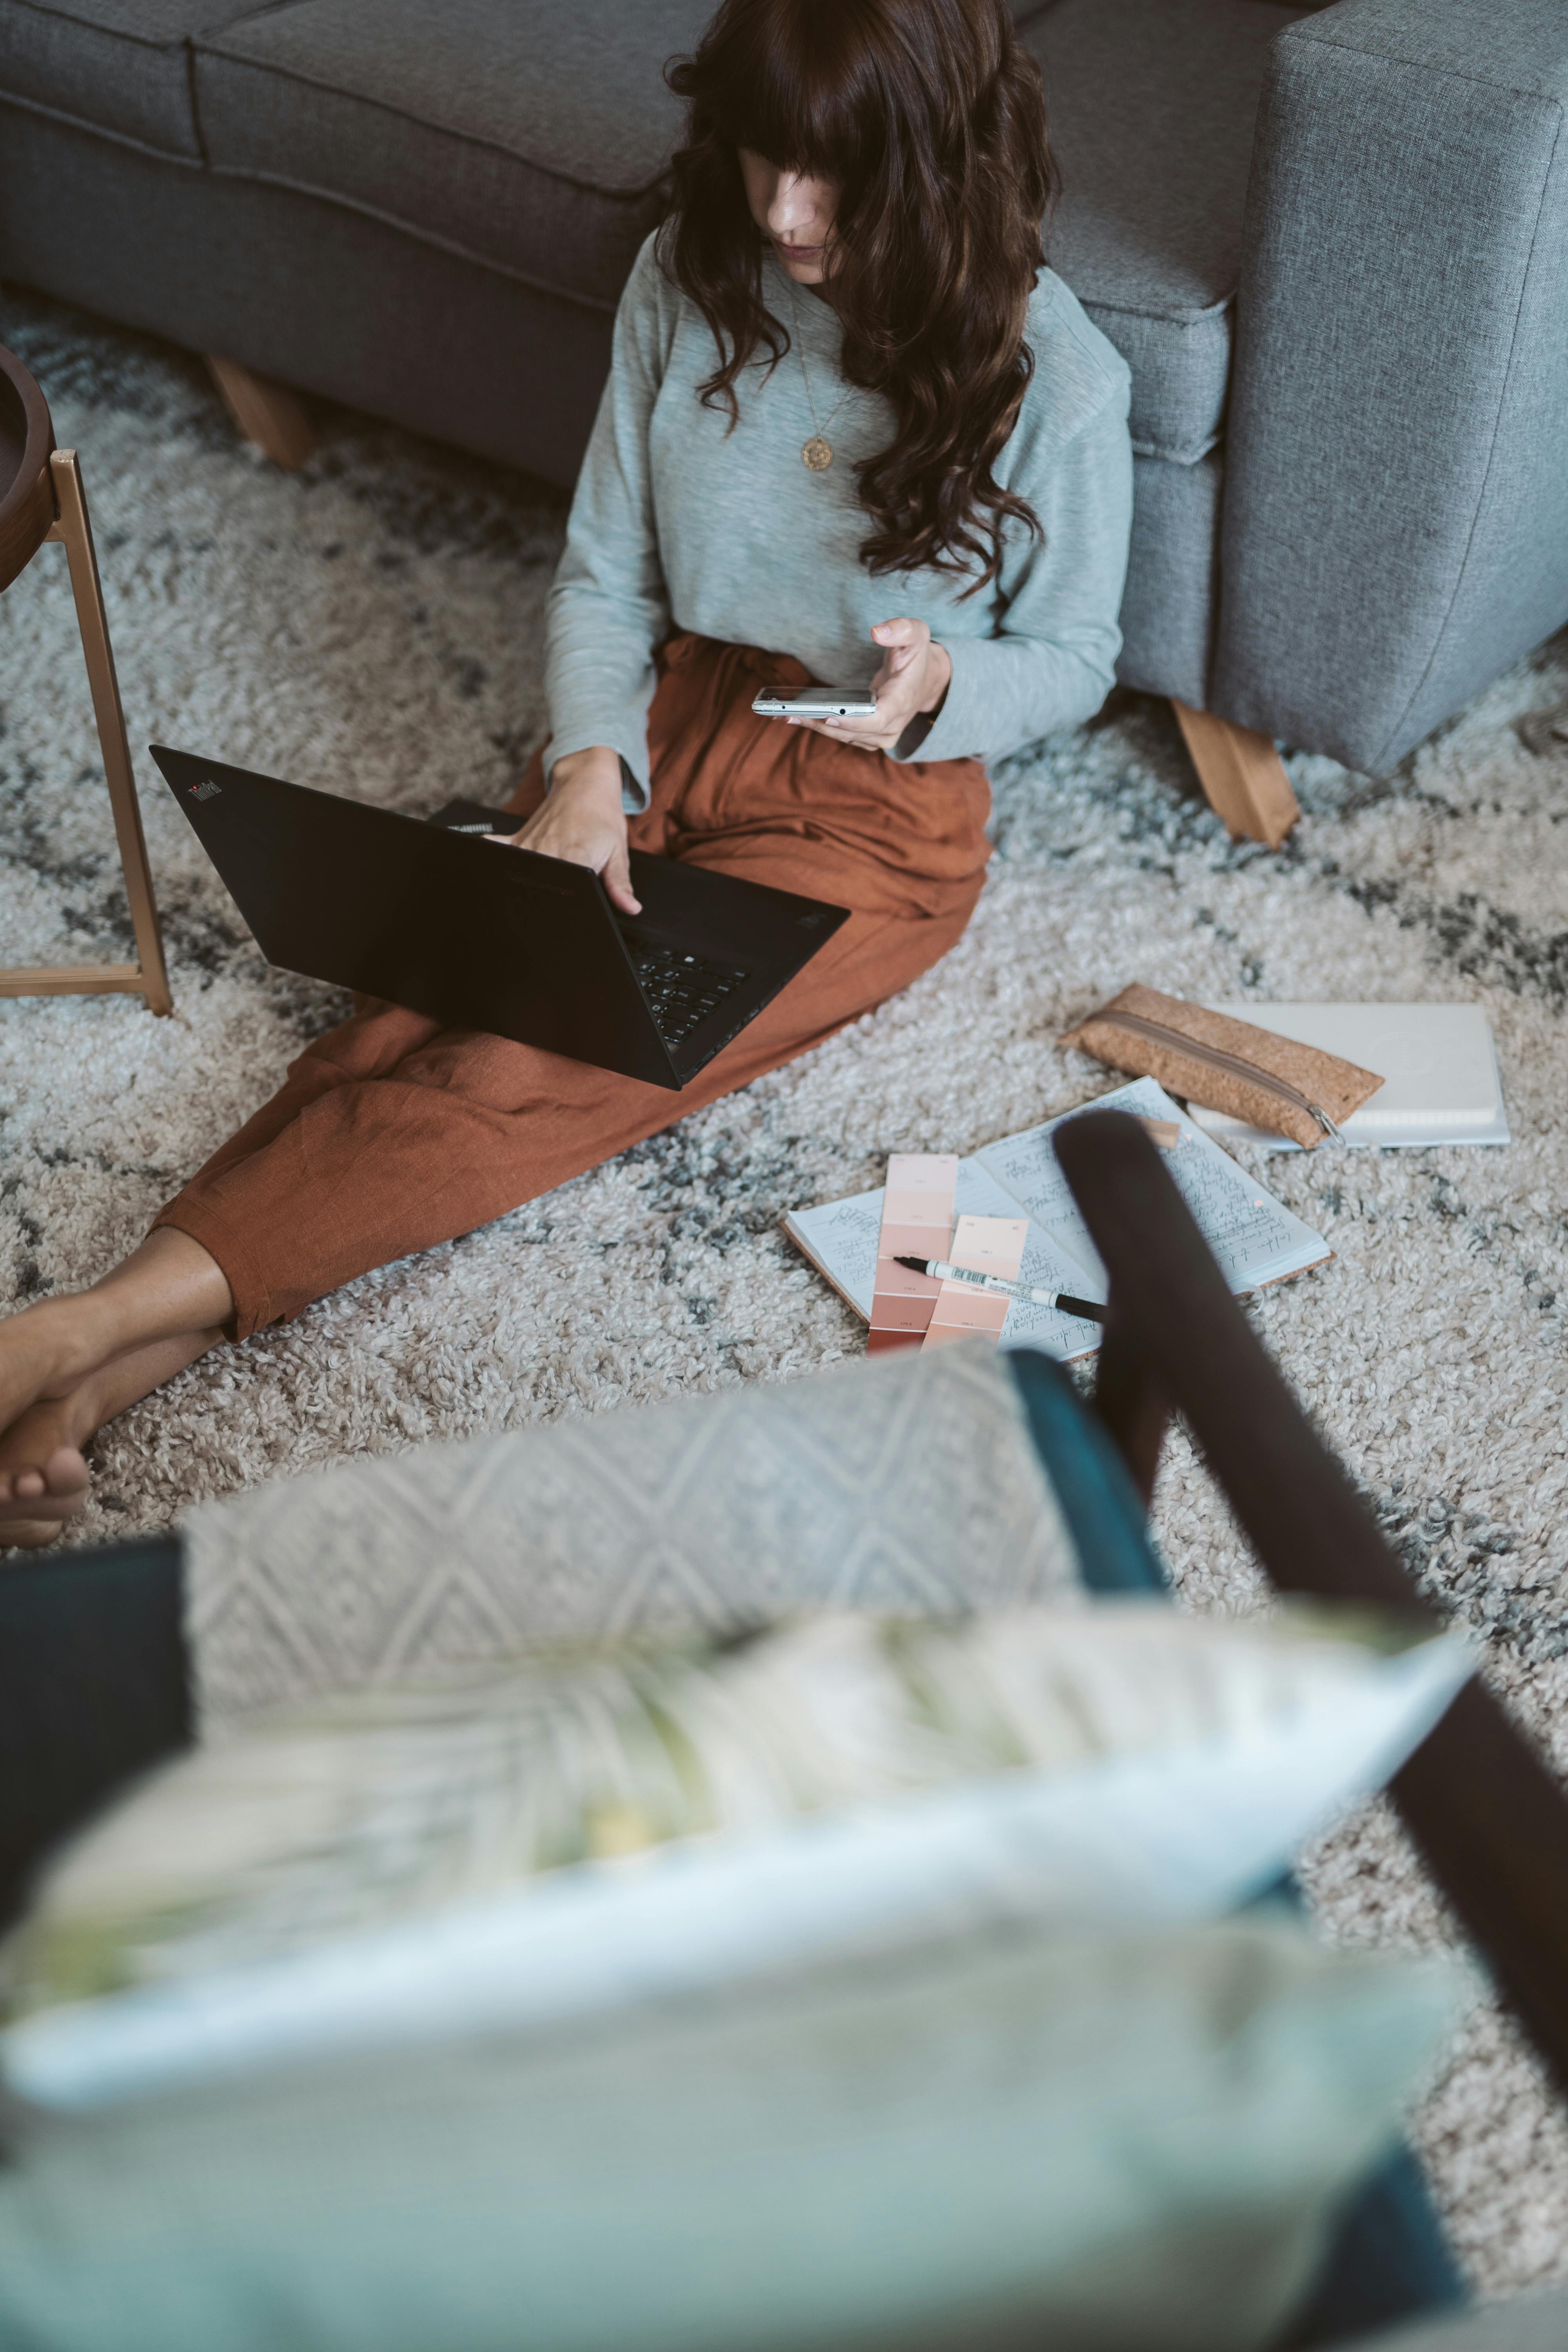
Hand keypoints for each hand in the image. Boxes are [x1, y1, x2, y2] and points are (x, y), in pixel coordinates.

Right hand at [498, 745, 639, 915]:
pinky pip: (498, 851)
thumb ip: (619, 884)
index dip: (562, 911)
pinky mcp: (517, 839)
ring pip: (517, 876)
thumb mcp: (617, 852)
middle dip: (543, 902)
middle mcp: (546, 854)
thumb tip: (630, 907)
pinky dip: (496, 858)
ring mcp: (528, 847)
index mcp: (573, 861)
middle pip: (536, 891)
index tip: (563, 917)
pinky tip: (496, 868)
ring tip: (536, 886)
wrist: (586, 784)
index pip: (561, 898)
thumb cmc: (602, 816)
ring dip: (524, 884)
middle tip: (551, 904)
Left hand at [790, 618, 951, 755]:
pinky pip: (845, 737)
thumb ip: (901, 629)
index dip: (853, 721)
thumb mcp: (917, 634)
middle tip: (791, 712)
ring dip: (816, 727)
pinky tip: (798, 716)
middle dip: (822, 724)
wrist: (923, 681)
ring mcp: (882, 735)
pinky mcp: (870, 737)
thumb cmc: (916, 655)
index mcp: (903, 700)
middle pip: (855, 733)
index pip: (879, 719)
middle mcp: (894, 724)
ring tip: (786, 714)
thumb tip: (877, 632)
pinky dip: (822, 728)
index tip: (829, 716)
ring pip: (847, 738)